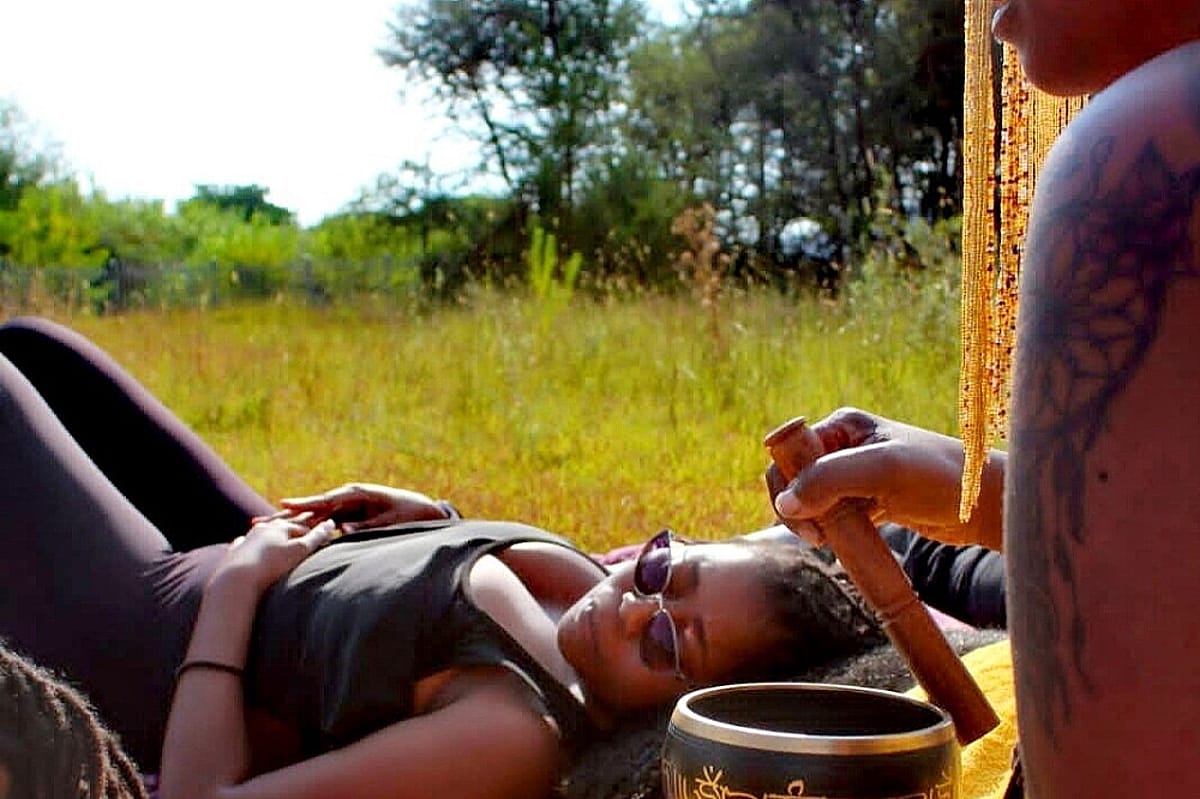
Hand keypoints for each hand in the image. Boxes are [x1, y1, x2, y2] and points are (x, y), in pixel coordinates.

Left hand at [216, 516, 334, 592]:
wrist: (237, 581)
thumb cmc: (272, 565)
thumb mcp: (300, 550)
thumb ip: (317, 537)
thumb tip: (331, 522)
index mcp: (280, 526)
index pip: (302, 527)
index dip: (314, 532)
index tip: (324, 538)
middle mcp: (262, 529)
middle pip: (281, 527)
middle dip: (292, 530)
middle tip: (301, 531)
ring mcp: (246, 540)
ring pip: (261, 533)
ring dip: (269, 535)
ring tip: (274, 537)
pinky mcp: (234, 553)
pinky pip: (242, 544)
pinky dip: (247, 543)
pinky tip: (244, 541)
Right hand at [256, 482, 449, 532]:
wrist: (420, 509)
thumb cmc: (407, 512)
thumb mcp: (389, 520)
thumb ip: (366, 525)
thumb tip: (341, 529)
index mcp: (355, 494)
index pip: (324, 500)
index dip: (304, 503)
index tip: (283, 504)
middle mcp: (345, 498)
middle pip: (310, 508)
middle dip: (285, 514)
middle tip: (258, 522)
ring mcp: (343, 507)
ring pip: (311, 516)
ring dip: (288, 522)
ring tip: (262, 527)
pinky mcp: (345, 516)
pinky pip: (320, 523)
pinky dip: (303, 528)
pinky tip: (284, 535)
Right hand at [768, 408, 1003, 548]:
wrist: (985, 505)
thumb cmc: (939, 477)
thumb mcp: (882, 470)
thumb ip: (829, 479)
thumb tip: (784, 502)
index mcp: (843, 425)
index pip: (789, 452)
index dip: (786, 484)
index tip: (806, 518)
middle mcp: (845, 446)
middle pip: (794, 477)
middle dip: (795, 508)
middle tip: (817, 539)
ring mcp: (856, 475)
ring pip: (810, 500)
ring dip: (812, 522)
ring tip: (829, 543)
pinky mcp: (868, 501)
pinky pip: (832, 515)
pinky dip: (829, 530)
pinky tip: (840, 544)